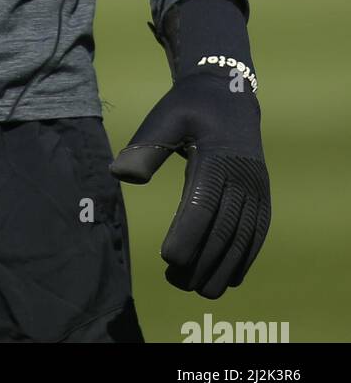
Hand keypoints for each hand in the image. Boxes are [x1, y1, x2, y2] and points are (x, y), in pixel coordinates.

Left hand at [110, 0, 270, 298]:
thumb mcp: (165, 117)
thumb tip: (120, 175)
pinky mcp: (263, 196)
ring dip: (221, 268)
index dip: (187, 235)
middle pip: (224, 229)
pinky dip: (243, 260)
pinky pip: (257, 235)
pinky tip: (226, 278)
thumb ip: (145, 146)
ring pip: (243, 238)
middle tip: (175, 280)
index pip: (203, 206)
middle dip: (201, 261)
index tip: (167, 258)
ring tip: (196, 288)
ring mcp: (257, 188)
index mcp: (218, 158)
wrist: (228, 94)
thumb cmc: (189, 107)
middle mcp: (243, 177)